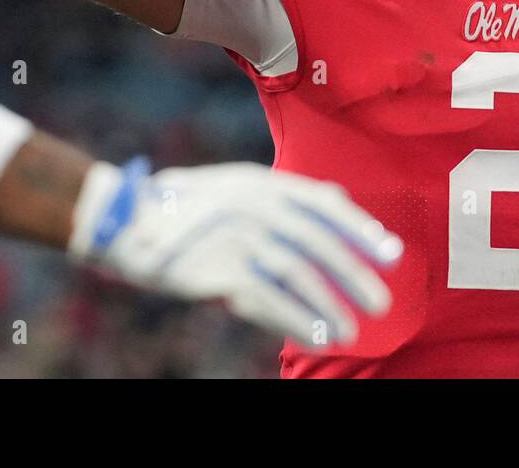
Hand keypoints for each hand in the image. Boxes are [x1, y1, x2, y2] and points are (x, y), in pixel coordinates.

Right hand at [69, 160, 402, 348]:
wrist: (126, 221)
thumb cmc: (191, 207)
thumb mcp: (240, 184)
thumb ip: (288, 193)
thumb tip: (341, 198)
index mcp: (264, 182)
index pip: (325, 205)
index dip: (361, 231)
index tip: (392, 255)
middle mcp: (255, 205)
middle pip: (317, 243)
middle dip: (353, 275)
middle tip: (380, 303)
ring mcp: (237, 237)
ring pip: (297, 275)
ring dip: (327, 306)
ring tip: (350, 330)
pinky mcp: (218, 270)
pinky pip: (267, 301)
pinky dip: (295, 320)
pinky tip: (314, 335)